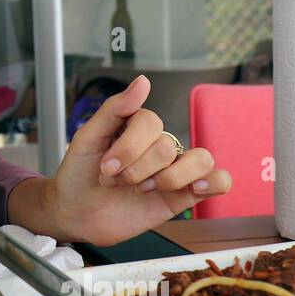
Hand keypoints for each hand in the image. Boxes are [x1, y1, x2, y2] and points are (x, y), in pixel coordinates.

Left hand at [47, 75, 231, 245]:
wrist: (75, 214)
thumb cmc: (79, 175)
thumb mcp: (87, 138)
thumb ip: (115, 109)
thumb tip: (143, 81)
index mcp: (137, 127)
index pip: (151, 123)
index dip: (128, 147)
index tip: (105, 168)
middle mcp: (159, 146)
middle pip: (167, 146)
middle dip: (136, 170)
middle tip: (115, 182)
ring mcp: (174, 170)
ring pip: (200, 159)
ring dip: (169, 178)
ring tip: (144, 190)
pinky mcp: (184, 195)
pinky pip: (219, 181)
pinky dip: (215, 182)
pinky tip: (195, 189)